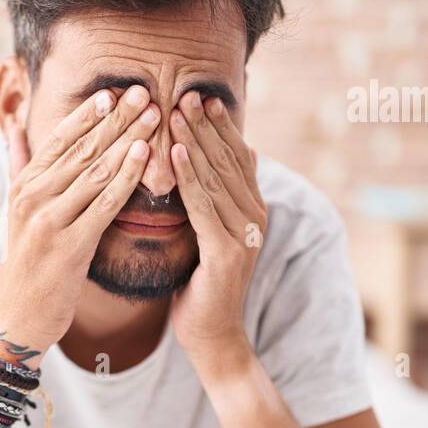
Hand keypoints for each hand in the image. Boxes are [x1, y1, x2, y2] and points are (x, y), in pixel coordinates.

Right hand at [0, 85, 160, 363]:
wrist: (18, 317)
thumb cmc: (26, 265)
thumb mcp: (15, 212)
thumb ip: (19, 168)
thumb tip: (14, 130)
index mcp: (23, 185)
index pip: (60, 139)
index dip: (90, 113)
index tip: (116, 91)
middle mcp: (33, 197)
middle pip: (82, 148)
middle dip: (117, 118)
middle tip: (146, 91)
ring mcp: (49, 220)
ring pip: (96, 170)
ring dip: (129, 140)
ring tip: (155, 116)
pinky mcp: (69, 245)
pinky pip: (104, 204)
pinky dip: (126, 177)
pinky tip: (146, 158)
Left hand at [167, 92, 266, 374]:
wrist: (212, 335)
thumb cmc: (201, 284)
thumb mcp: (208, 233)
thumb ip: (212, 200)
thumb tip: (210, 161)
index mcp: (252, 208)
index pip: (236, 157)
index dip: (218, 126)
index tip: (199, 96)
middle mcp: (254, 216)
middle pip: (227, 159)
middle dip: (205, 124)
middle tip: (185, 91)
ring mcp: (244, 234)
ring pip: (214, 176)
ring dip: (193, 140)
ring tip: (175, 110)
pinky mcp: (227, 251)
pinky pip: (202, 204)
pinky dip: (188, 176)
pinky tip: (173, 151)